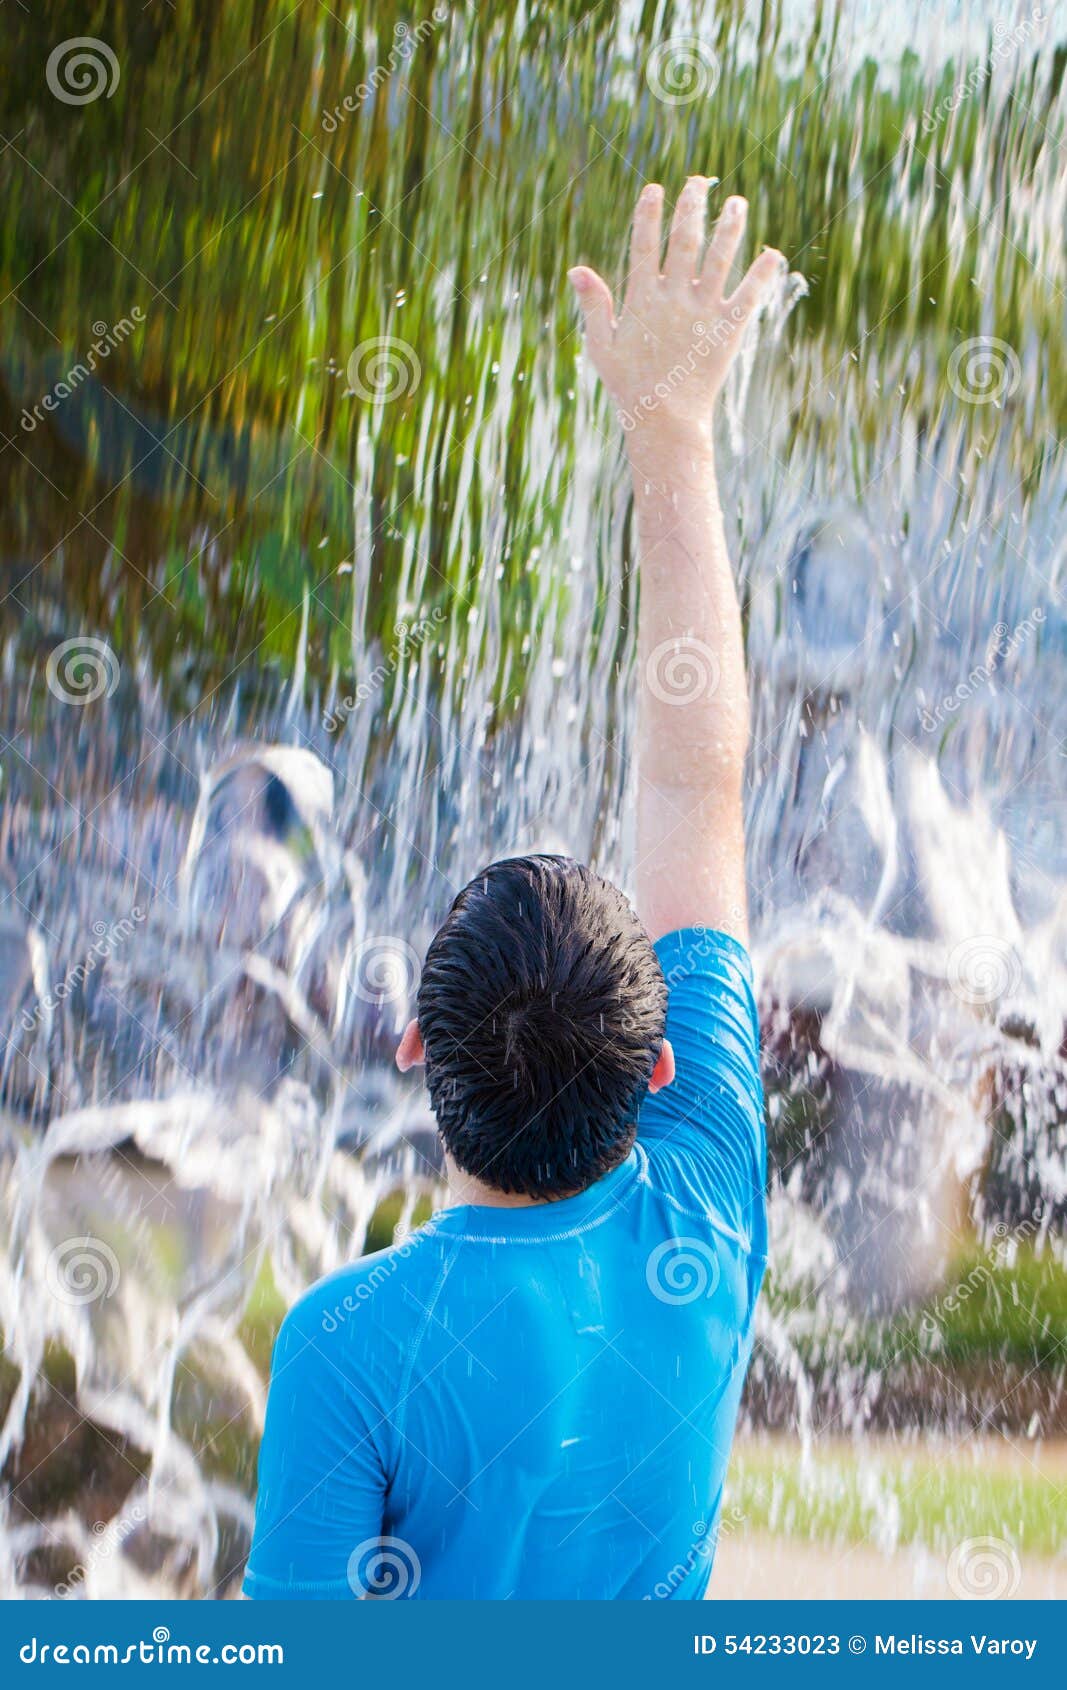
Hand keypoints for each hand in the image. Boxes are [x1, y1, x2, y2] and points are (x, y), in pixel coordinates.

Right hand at [568, 176, 782, 452]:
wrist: (664, 421)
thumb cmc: (630, 386)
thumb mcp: (602, 346)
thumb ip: (595, 305)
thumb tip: (576, 270)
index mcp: (642, 298)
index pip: (644, 243)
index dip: (649, 213)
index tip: (654, 188)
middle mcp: (674, 297)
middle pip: (685, 239)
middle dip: (691, 205)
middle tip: (698, 181)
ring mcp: (702, 311)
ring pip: (720, 257)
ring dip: (730, 226)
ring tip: (737, 203)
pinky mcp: (727, 330)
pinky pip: (748, 294)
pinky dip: (762, 273)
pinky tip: (773, 253)